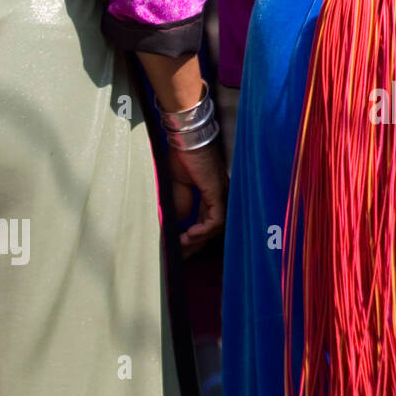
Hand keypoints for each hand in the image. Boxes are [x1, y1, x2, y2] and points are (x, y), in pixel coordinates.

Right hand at [169, 140, 227, 256]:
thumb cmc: (180, 155)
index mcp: (211, 193)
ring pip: (215, 228)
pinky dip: (202, 231)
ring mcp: (221, 194)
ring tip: (180, 245)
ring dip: (197, 240)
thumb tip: (175, 223)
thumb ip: (178, 204)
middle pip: (211, 229)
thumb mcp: (174, 185)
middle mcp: (219, 196)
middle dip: (195, 245)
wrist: (184, 138)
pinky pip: (216, 220)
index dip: (193, 238)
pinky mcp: (218, 192)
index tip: (178, 249)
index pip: (206, 223)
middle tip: (179, 256)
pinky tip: (188, 235)